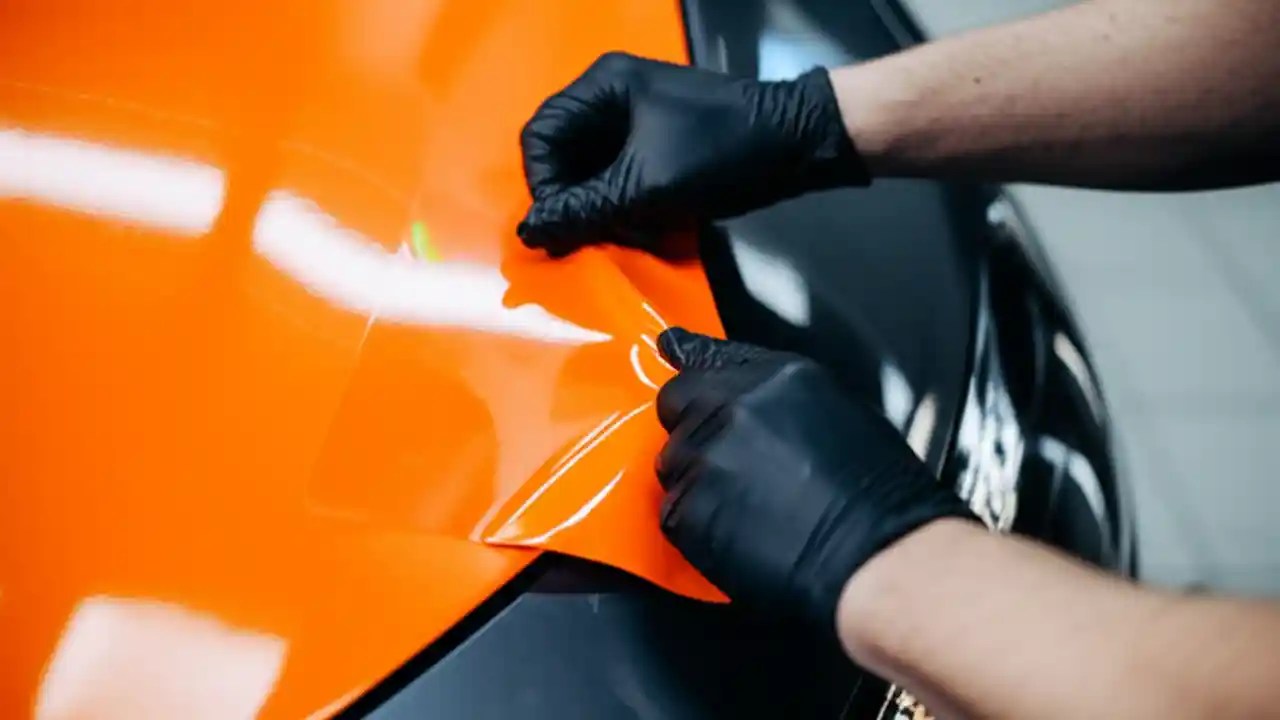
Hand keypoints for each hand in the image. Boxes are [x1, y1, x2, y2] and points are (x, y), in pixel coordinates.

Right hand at [518, 52, 865, 255]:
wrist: (796, 147)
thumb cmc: (723, 151)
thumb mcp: (648, 184)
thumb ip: (585, 209)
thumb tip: (530, 234)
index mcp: (602, 87)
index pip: (540, 137)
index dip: (543, 185)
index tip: (557, 224)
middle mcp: (610, 99)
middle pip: (562, 158)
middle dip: (574, 201)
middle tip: (589, 235)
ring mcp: (633, 125)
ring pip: (590, 177)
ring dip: (600, 211)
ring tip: (624, 232)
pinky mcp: (655, 150)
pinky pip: (618, 184)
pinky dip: (624, 210)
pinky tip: (644, 228)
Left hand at [655, 328, 974, 631]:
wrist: (878, 556)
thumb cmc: (880, 497)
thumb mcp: (841, 414)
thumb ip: (781, 398)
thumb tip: (755, 401)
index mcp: (777, 377)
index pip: (707, 356)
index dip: (689, 361)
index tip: (672, 350)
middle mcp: (733, 407)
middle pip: (677, 403)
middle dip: (693, 426)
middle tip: (727, 461)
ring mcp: (706, 457)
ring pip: (673, 460)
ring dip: (696, 479)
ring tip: (744, 508)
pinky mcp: (688, 509)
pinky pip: (674, 511)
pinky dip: (696, 525)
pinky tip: (737, 535)